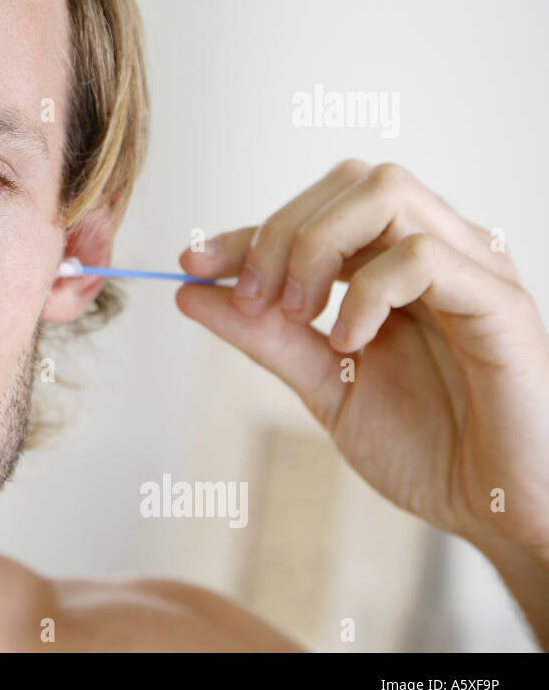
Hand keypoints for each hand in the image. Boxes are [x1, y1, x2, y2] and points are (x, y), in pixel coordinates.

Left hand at [175, 160, 548, 556]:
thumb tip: (190, 290)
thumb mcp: (325, 385)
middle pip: (350, 179)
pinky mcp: (499, 300)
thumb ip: (264, 336)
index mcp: (396, 264)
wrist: (498, 510)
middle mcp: (438, 249)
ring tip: (299, 315)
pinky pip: (423, 255)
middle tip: (255, 300)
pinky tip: (350, 342)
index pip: (315, 212)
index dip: (247, 232)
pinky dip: (367, 291)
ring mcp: (473, 267)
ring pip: (386, 191)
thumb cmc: (429, 447)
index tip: (190, 264)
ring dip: (317, 248)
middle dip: (280, 231)